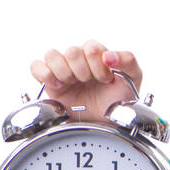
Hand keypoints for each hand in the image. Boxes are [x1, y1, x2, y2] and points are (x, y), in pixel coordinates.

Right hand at [29, 39, 143, 123]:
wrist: (105, 121)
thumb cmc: (118, 99)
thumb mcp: (133, 78)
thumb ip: (128, 60)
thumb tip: (109, 55)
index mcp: (97, 53)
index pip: (91, 47)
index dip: (98, 65)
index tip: (105, 79)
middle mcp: (79, 58)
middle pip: (72, 51)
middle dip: (84, 72)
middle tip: (90, 83)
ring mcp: (63, 68)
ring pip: (52, 55)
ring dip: (64, 72)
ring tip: (73, 84)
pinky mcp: (48, 80)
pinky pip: (36, 66)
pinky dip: (45, 74)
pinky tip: (58, 85)